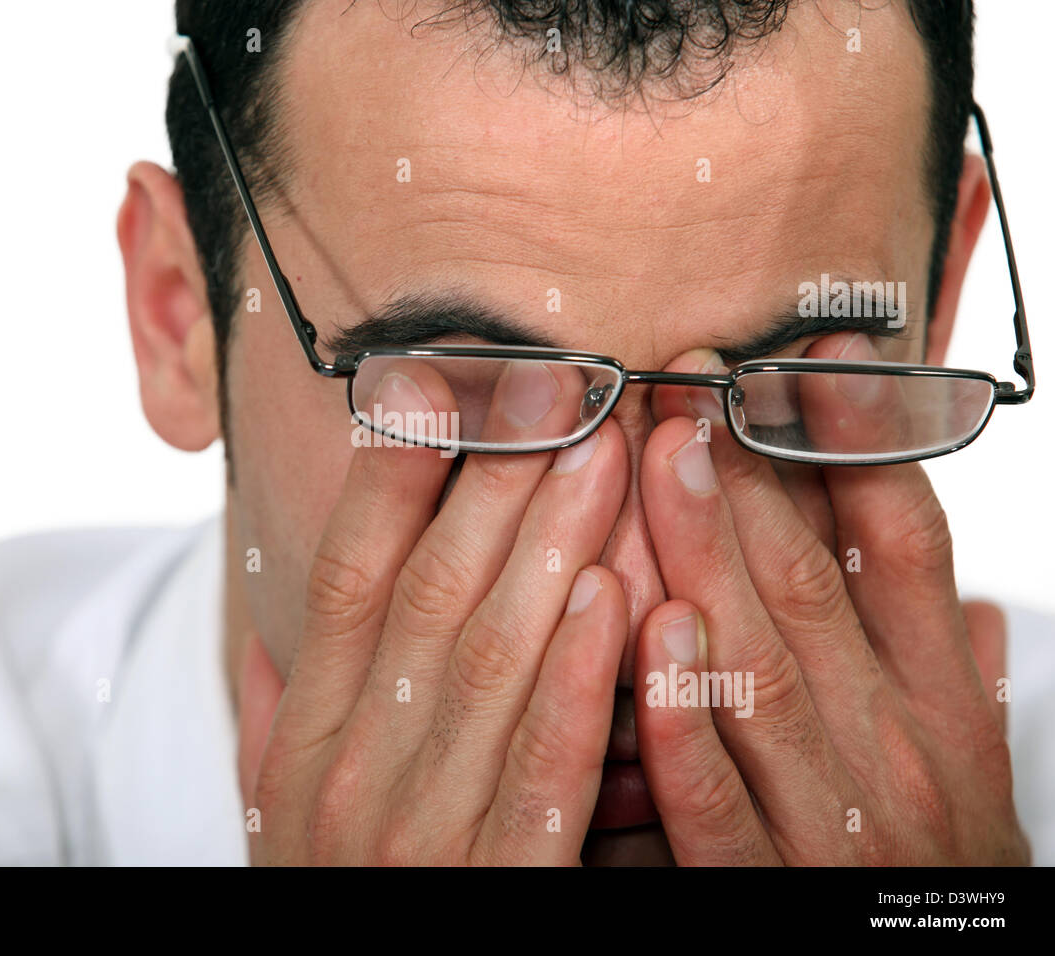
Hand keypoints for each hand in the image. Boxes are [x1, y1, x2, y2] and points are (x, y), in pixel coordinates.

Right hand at [237, 358, 631, 863]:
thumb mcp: (293, 806)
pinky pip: (536, 774)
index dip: (391, 475)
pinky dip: (573, 682)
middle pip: (424, 595)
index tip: (440, 379)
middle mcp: (345, 773)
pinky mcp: (494, 889)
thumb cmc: (344, 894)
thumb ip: (293, 711)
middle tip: (555, 381)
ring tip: (602, 450)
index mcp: (302, 739)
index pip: (341, 577)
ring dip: (547, 548)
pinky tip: (614, 597)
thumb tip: (277, 623)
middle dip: (494, 480)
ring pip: (484, 663)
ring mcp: (413, 834)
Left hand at [631, 335, 1028, 863]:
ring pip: (764, 669)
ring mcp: (835, 820)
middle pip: (819, 587)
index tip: (813, 360)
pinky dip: (685, 718)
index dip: (861, 445)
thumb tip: (959, 592)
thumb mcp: (965, 760)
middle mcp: (894, 746)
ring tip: (667, 457)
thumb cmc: (938, 863)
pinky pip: (719, 799)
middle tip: (691, 379)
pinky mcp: (767, 889)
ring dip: (713, 556)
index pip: (905, 550)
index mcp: (940, 703)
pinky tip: (652, 636)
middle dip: (753, 474)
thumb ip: (948, 668)